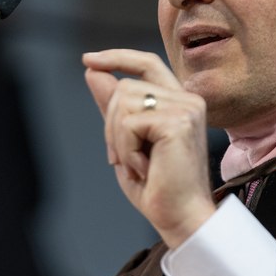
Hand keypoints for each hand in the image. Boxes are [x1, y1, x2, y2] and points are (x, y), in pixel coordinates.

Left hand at [83, 49, 215, 248]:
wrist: (180, 217)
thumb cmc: (157, 185)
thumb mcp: (126, 141)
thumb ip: (113, 106)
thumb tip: (93, 71)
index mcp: (178, 101)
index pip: (147, 63)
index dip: (118, 57)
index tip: (88, 60)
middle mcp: (187, 100)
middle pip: (125, 87)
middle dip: (111, 124)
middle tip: (124, 159)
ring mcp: (186, 108)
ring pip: (124, 103)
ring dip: (119, 140)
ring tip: (139, 164)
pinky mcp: (178, 122)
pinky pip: (129, 123)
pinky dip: (126, 150)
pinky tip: (145, 168)